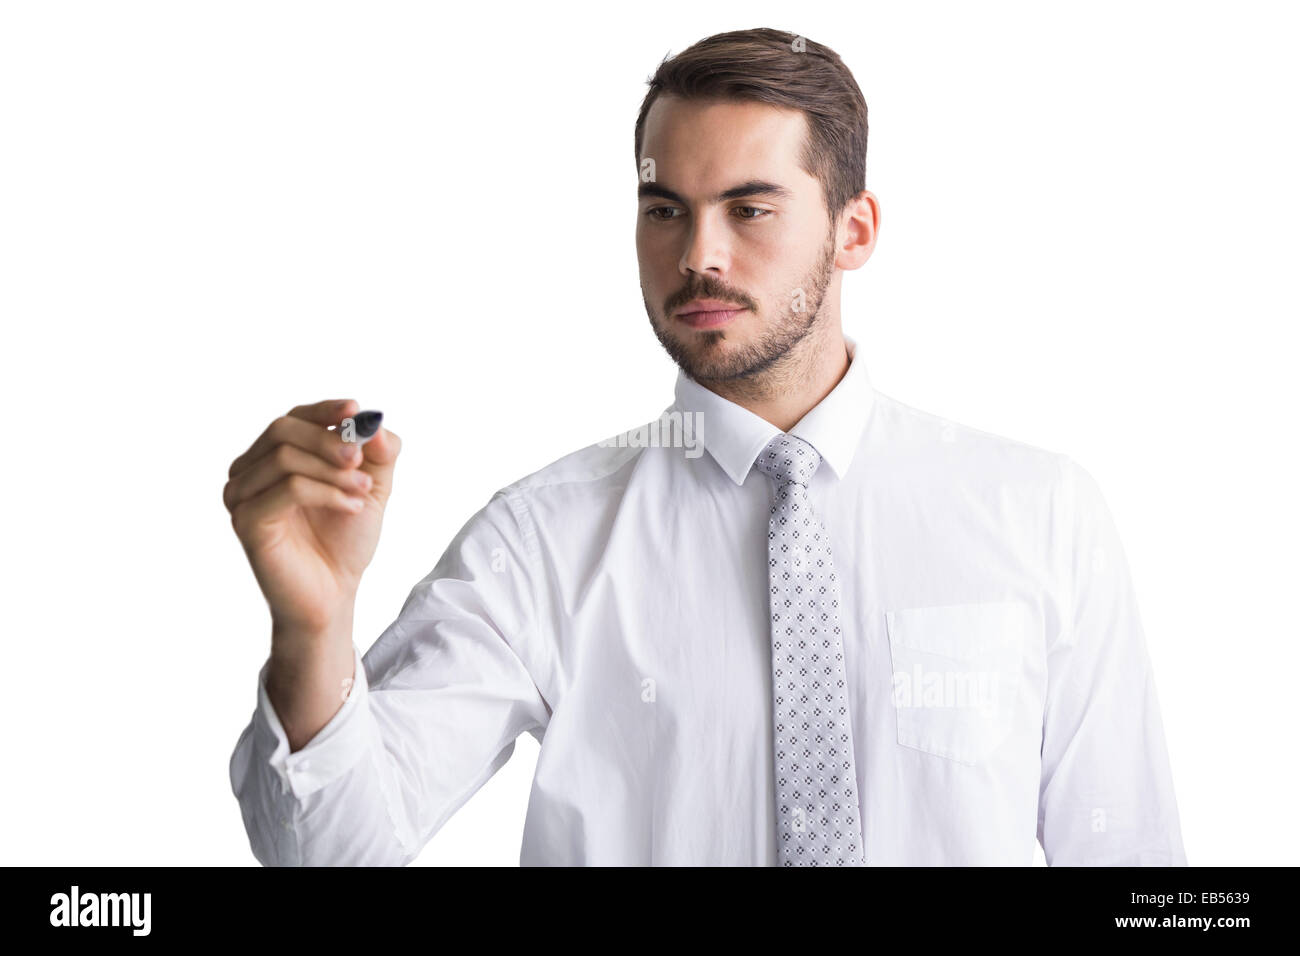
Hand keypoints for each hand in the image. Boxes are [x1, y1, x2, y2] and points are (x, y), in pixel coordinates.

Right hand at [223, 398, 400, 634]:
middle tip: (362, 460)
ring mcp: (241, 496)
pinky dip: (327, 493)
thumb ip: (377, 453)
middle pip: (283, 429)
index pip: (293, 418)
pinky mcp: (246, 521)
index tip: (357, 410)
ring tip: (363, 493)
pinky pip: (289, 489)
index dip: (324, 410)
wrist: (333, 594)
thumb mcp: (370, 487)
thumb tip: (374, 422)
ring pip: (286, 458)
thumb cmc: (344, 540)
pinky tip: (352, 508)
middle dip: (330, 440)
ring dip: (333, 472)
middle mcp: (248, 472)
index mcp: (272, 458)